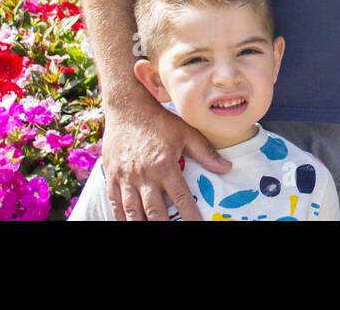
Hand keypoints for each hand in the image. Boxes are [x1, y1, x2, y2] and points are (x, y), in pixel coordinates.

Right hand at [101, 95, 231, 220]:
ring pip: (132, 212)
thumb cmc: (159, 121)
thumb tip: (227, 168)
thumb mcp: (186, 132)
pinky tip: (129, 223)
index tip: (198, 225)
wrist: (127, 108)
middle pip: (155, 211)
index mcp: (164, 165)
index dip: (190, 216)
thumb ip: (205, 152)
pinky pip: (115, 204)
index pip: (181, 198)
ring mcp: (125, 178)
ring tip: (151, 231)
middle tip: (173, 232)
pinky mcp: (112, 177)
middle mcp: (144, 175)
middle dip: (164, 225)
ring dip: (141, 224)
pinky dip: (121, 218)